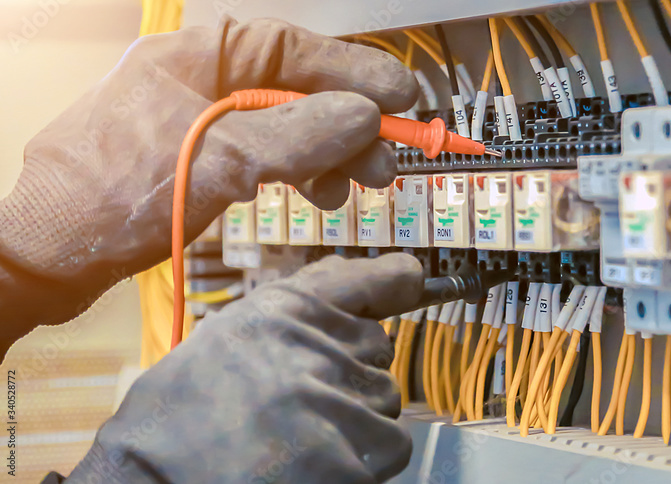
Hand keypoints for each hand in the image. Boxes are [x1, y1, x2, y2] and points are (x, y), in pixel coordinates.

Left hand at [0, 17, 416, 328]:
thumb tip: (363, 115)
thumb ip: (298, 136)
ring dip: (331, 155)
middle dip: (348, 125)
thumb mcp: (220, 161)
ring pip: (289, 127)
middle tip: (386, 160)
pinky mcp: (203, 161)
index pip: (293, 48)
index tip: (402, 95)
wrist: (50, 254)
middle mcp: (203, 82)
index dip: (354, 70)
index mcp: (197, 56)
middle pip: (298, 90)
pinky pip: (269, 156)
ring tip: (355, 188)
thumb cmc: (111, 196)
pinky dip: (301, 174)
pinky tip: (318, 194)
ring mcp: (203, 123)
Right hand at [66, 253, 422, 483]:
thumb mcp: (229, 336)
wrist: (148, 481)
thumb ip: (295, 310)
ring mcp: (336, 404)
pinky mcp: (352, 460)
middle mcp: (315, 349)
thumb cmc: (180, 417)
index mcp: (281, 312)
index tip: (410, 280)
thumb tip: (354, 286)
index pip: (368, 281)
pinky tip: (317, 464)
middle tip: (303, 402)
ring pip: (386, 402)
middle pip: (379, 352)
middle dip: (354, 373)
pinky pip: (390, 448)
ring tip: (301, 438)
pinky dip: (365, 460)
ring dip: (359, 420)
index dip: (394, 282)